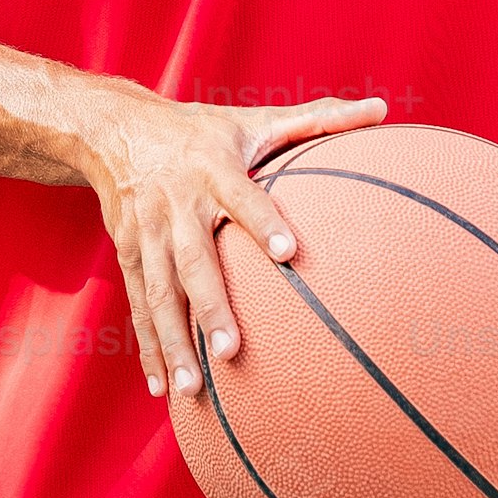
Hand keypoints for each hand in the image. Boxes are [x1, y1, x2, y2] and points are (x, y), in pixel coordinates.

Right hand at [69, 88, 391, 401]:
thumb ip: (318, 118)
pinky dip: (149, 346)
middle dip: (210, 306)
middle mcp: (177, 204)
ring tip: (193, 388)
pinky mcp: (130, 254)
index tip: (290, 252)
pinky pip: (139, 304)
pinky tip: (161, 387)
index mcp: (213, 169)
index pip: (242, 196)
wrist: (114, 129)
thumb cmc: (200, 130)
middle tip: (231, 349)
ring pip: (160, 293)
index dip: (264, 222)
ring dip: (174, 341)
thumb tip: (382, 108)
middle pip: (194, 260)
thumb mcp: (253, 118)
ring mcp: (149, 234)